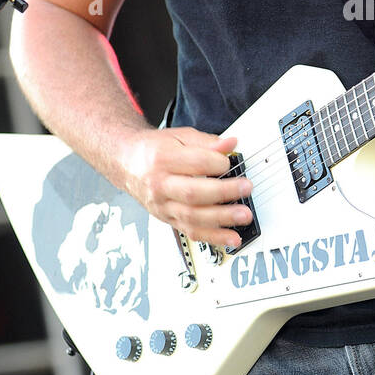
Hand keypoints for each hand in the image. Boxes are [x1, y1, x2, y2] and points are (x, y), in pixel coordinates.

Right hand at [118, 126, 252, 248]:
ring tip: (243, 216)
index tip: (232, 161)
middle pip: (193, 193)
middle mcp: (160, 185)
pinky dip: (214, 237)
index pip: (195, 163)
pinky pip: (191, 231)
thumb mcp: (179, 137)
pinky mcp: (168, 219)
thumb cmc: (154, 150)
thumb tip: (231, 144)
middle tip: (245, 188)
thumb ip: (207, 142)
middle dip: (223, 192)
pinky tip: (231, 237)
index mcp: (163, 159)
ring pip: (193, 217)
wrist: (128, 163)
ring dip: (222, 219)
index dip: (218, 163)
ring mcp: (163, 206)